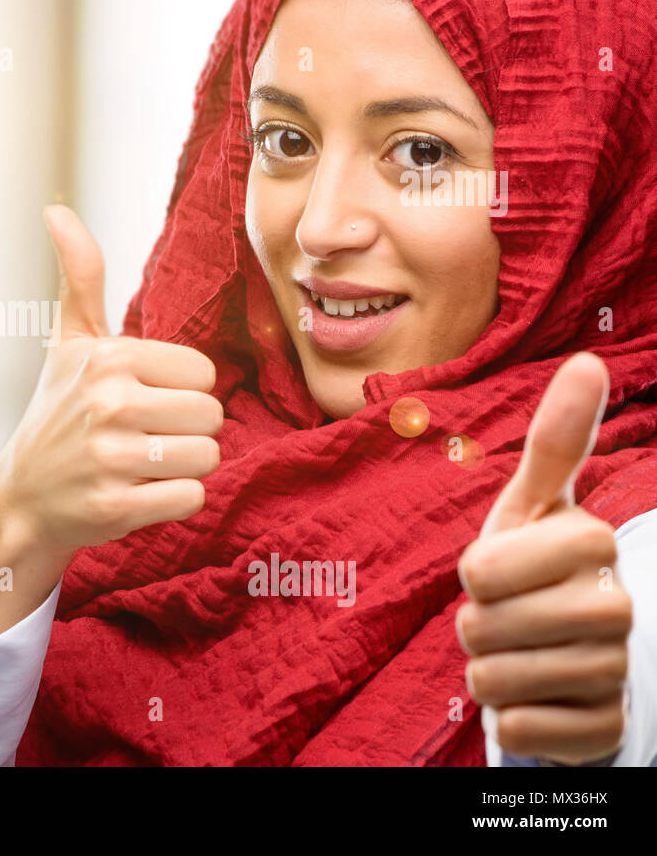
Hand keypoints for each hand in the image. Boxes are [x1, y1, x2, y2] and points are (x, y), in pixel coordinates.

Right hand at [0, 204, 223, 561]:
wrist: (22, 496)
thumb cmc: (57, 412)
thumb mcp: (69, 342)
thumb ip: (79, 276)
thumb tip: (55, 209)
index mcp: (108, 358)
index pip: (204, 373)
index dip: (180, 391)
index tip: (142, 401)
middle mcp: (109, 404)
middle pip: (211, 415)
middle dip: (186, 431)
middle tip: (145, 438)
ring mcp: (110, 459)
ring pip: (207, 456)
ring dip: (183, 467)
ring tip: (143, 466)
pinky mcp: (115, 508)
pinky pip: (192, 498)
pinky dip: (174, 501)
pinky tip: (138, 493)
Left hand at [457, 352, 631, 764]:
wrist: (558, 651)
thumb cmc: (532, 566)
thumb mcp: (531, 505)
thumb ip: (555, 440)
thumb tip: (588, 361)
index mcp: (591, 544)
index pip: (481, 569)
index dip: (473, 573)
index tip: (498, 568)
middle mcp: (617, 607)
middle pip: (483, 628)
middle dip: (473, 626)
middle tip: (502, 618)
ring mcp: (616, 672)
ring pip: (494, 682)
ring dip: (487, 672)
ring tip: (515, 655)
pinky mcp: (603, 730)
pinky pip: (520, 730)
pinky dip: (511, 720)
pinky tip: (535, 700)